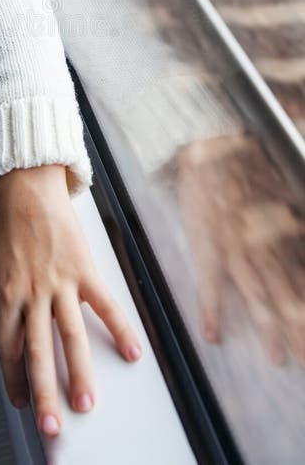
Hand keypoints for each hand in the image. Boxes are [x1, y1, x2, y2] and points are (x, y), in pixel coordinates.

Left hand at [0, 164, 141, 436]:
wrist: (29, 189)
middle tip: (52, 423)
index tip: (20, 399)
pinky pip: (105, 305)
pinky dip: (120, 329)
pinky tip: (132, 352)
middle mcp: (33, 295)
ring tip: (87, 403)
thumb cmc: (8, 223)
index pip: (8, 346)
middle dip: (44, 392)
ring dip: (79, 373)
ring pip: (71, 337)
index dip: (13, 376)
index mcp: (8, 294)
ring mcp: (60, 284)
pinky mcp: (84, 271)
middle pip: (39, 352)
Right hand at [176, 134, 304, 364]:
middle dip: (299, 328)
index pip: (304, 276)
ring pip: (256, 294)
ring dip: (268, 328)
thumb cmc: (242, 160)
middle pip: (287, 294)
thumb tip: (301, 230)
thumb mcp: (282, 182)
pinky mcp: (206, 242)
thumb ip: (293, 214)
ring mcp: (233, 245)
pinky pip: (208, 281)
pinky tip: (212, 334)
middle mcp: (262, 242)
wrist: (205, 141)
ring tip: (278, 358)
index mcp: (282, 228)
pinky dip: (210, 308)